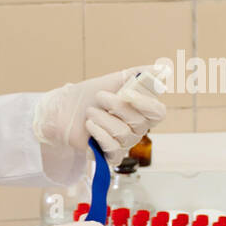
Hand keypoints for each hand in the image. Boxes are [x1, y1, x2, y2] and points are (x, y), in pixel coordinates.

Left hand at [32, 65, 167, 165]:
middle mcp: (137, 129)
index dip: (145, 103)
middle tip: (100, 96)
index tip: (126, 93)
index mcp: (142, 111)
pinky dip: (98, 134)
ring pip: (122, 133)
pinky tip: (90, 126)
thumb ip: (138, 74)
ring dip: (102, 118)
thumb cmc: (90, 95)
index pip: (158, 112)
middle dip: (116, 106)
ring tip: (90, 112)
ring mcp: (125, 144)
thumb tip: (162, 70)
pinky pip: (112, 148)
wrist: (64, 111)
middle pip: (138, 122)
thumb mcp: (113, 79)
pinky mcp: (110, 155)